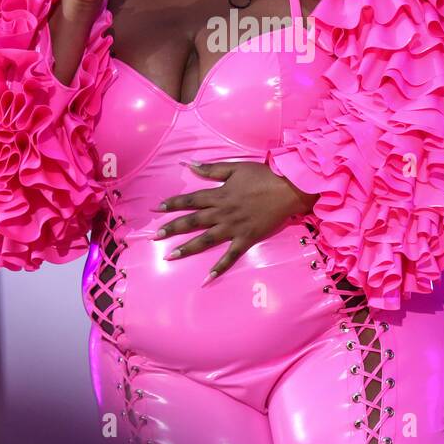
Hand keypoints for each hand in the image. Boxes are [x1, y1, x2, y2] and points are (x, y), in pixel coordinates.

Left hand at [152, 161, 319, 284]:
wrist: (288, 189)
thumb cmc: (263, 176)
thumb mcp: (236, 168)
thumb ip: (212, 169)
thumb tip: (190, 165)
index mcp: (219, 195)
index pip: (191, 200)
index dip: (173, 204)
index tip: (157, 209)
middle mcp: (222, 213)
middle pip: (193, 221)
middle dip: (172, 228)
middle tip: (155, 237)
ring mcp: (234, 228)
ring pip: (206, 240)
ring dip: (187, 248)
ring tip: (170, 256)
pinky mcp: (246, 239)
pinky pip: (230, 256)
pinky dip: (219, 267)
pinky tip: (207, 278)